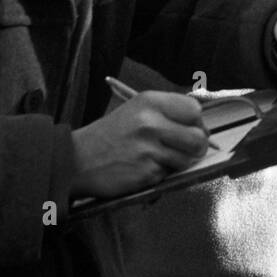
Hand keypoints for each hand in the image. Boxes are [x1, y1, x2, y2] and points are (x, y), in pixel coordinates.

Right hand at [70, 91, 208, 198]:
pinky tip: (143, 169)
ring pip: (187, 159)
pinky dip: (160, 175)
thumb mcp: (137, 110)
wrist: (76, 160)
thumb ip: (167, 113)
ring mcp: (148, 149)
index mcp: (150, 102)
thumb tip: (200, 126)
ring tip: (157, 159)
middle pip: (198, 138)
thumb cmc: (111, 134)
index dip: (197, 124)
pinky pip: (168, 174)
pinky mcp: (145, 172)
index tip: (191, 131)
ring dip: (178, 163)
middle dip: (196, 148)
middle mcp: (151, 122)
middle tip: (185, 151)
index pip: (194, 111)